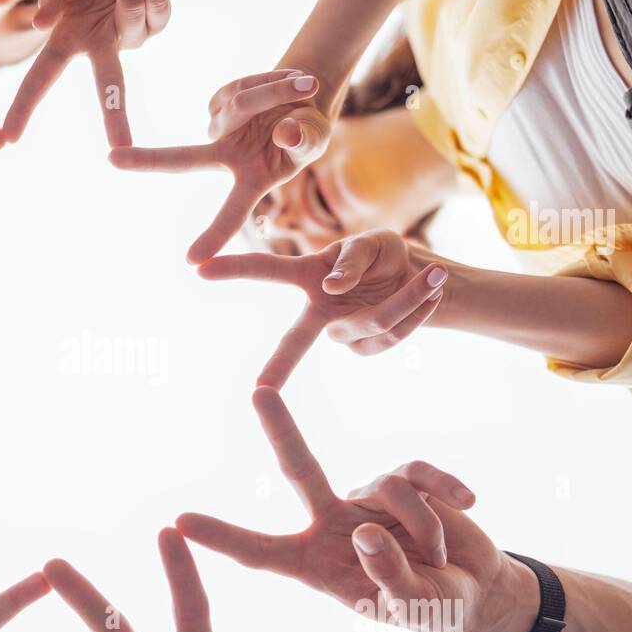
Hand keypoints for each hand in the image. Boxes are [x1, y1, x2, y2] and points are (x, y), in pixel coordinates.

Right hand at [4, 0, 171, 145]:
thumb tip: (39, 23)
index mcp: (69, 39)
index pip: (43, 77)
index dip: (25, 106)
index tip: (10, 138)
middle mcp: (103, 44)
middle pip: (110, 85)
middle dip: (116, 115)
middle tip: (121, 146)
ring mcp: (133, 33)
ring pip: (131, 9)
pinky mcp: (160, 17)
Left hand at [111, 69, 335, 262]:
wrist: (303, 95)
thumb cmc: (308, 130)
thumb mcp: (317, 138)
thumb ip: (305, 140)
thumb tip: (284, 134)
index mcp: (251, 181)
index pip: (231, 212)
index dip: (214, 236)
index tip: (192, 262)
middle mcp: (227, 157)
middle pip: (184, 159)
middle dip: (148, 159)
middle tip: (112, 159)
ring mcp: (218, 127)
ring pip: (242, 103)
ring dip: (277, 90)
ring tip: (305, 87)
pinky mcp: (217, 101)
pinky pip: (240, 87)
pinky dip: (269, 79)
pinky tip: (282, 82)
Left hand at [177, 386, 479, 612]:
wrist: (477, 592)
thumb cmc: (433, 610)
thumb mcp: (413, 610)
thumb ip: (389, 579)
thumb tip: (366, 533)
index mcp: (316, 564)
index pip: (261, 552)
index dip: (223, 536)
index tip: (179, 522)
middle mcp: (333, 524)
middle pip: (300, 470)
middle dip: (280, 429)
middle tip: (260, 391)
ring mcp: (367, 499)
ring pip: (388, 487)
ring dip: (423, 527)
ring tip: (438, 560)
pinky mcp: (406, 482)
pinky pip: (419, 472)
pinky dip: (443, 488)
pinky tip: (466, 502)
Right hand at [197, 229, 446, 386]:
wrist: (423, 279)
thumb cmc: (386, 256)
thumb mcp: (375, 243)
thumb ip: (352, 258)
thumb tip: (331, 287)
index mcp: (310, 277)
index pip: (268, 272)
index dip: (234, 269)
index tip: (199, 268)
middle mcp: (320, 310)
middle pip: (295, 340)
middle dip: (279, 364)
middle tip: (262, 388)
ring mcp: (344, 333)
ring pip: (373, 323)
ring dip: (407, 298)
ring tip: (432, 274)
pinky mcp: (368, 348)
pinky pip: (395, 334)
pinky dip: (419, 311)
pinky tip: (431, 293)